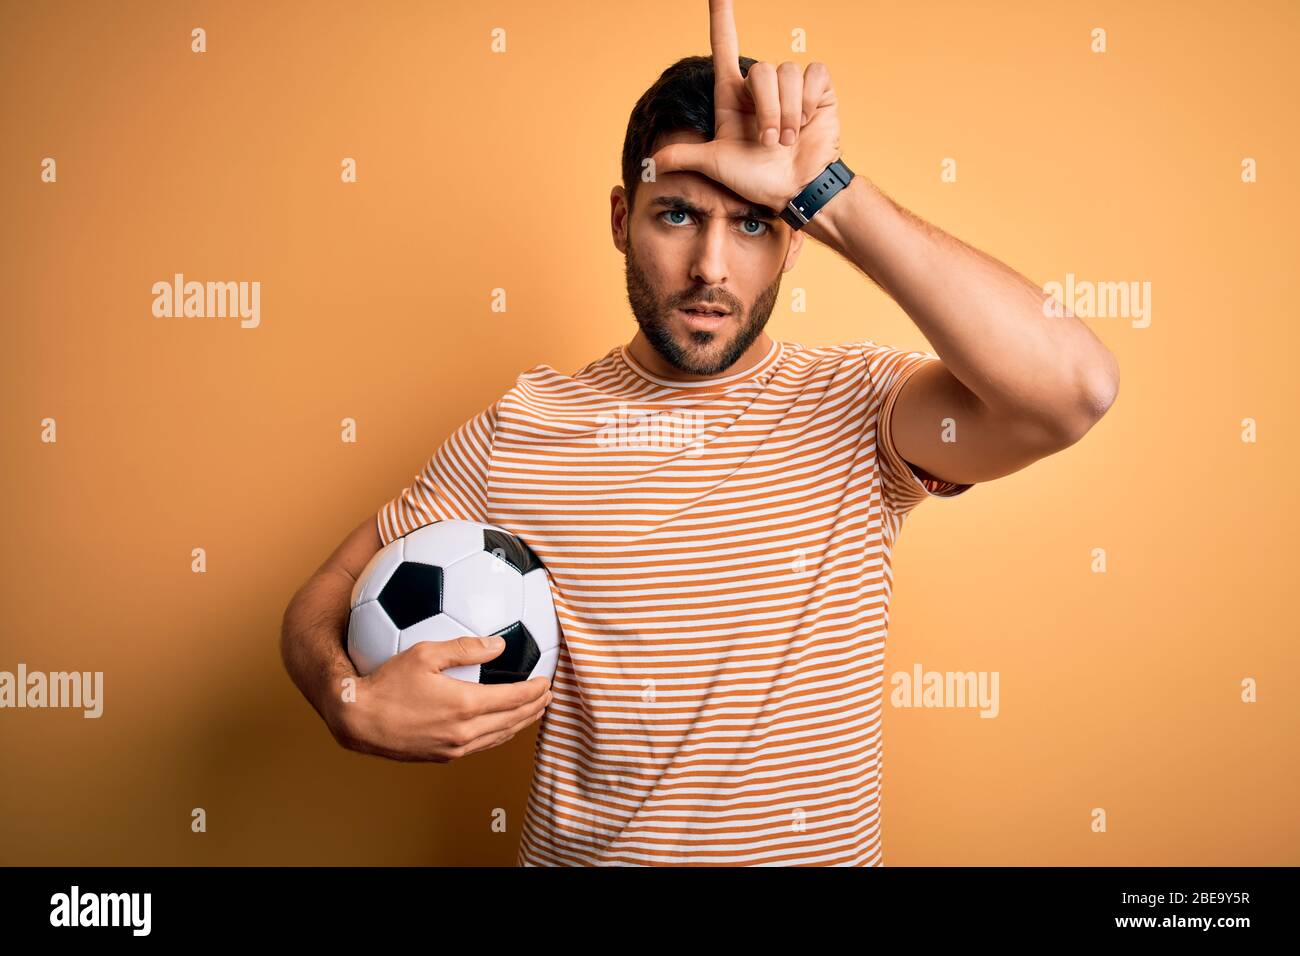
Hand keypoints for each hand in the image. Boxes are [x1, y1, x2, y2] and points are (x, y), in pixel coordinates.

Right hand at [331, 636, 551, 762]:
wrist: (357, 720)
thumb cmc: (386, 682)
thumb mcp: (425, 654)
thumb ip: (465, 648)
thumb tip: (498, 644)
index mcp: (466, 706)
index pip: (515, 699)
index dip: (536, 690)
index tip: (547, 680)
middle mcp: (465, 732)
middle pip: (514, 721)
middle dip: (535, 708)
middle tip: (548, 696)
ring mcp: (454, 749)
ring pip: (500, 737)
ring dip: (521, 723)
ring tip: (533, 711)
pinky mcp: (443, 757)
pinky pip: (482, 745)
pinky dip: (499, 733)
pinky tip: (499, 724)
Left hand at [648, 0, 841, 212]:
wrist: (796, 191)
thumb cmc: (758, 179)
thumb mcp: (716, 165)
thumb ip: (685, 157)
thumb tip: (649, 164)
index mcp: (734, 96)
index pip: (725, 45)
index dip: (722, 16)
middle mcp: (761, 88)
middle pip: (761, 70)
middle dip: (767, 112)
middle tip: (770, 143)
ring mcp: (792, 88)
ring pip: (787, 73)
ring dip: (788, 113)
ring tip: (788, 140)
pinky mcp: (819, 90)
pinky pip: (814, 74)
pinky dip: (810, 102)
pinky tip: (808, 122)